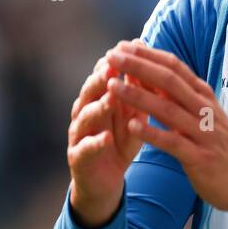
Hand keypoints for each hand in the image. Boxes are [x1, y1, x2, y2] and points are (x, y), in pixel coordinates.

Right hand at [66, 43, 149, 226]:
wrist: (104, 180)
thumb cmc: (119, 140)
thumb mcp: (131, 114)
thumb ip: (137, 91)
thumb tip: (148, 60)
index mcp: (97, 99)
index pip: (102, 75)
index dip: (115, 62)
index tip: (128, 48)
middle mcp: (84, 113)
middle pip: (89, 91)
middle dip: (100, 78)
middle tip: (112, 67)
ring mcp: (79, 135)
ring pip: (85, 117)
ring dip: (98, 107)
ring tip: (111, 99)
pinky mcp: (79, 158)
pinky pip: (85, 149)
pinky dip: (96, 143)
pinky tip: (107, 138)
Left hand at [105, 40, 227, 227]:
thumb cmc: (217, 146)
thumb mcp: (202, 115)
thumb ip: (178, 96)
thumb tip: (150, 72)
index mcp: (204, 96)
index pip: (175, 67)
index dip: (148, 55)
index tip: (123, 46)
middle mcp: (205, 110)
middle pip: (169, 81)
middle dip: (139, 66)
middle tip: (112, 56)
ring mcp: (204, 133)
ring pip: (168, 109)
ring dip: (138, 96)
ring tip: (112, 85)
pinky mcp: (200, 157)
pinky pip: (173, 142)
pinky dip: (152, 133)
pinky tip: (131, 126)